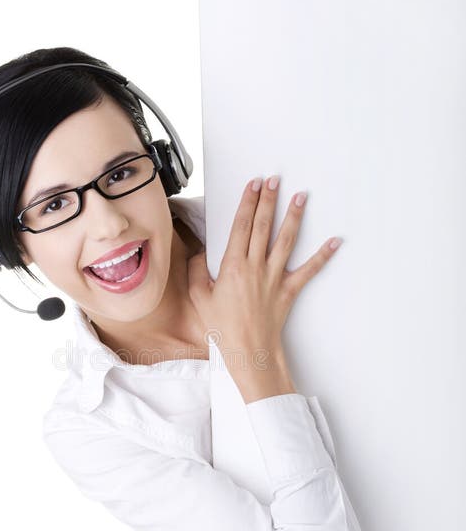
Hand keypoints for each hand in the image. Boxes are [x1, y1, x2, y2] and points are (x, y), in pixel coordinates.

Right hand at [187, 175, 341, 363]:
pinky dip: (323, 255)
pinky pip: (309, 270)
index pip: (241, 226)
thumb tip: (200, 253)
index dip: (247, 202)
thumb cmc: (223, 328)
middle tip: (274, 180)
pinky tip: (335, 241)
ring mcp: (274, 278)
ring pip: (286, 241)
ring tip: (300, 196)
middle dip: (268, 200)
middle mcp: (255, 267)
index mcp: (232, 266)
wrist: (248, 351)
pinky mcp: (288, 290)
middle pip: (263, 226)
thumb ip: (196, 271)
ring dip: (294, 216)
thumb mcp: (199, 298)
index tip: (253, 185)